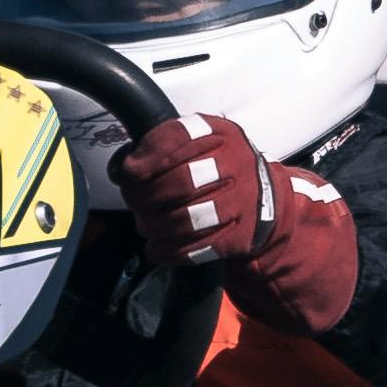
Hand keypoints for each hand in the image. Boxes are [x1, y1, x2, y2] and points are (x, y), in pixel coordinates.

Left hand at [118, 114, 362, 328]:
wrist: (266, 197)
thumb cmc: (218, 166)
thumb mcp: (198, 141)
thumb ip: (160, 145)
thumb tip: (121, 168)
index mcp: (221, 134)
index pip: (177, 137)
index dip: (146, 156)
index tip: (127, 171)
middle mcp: (236, 164)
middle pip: (180, 182)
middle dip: (145, 196)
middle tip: (134, 202)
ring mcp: (241, 202)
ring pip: (187, 219)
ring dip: (154, 225)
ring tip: (145, 225)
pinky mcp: (240, 236)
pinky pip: (198, 248)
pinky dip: (169, 252)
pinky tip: (156, 249)